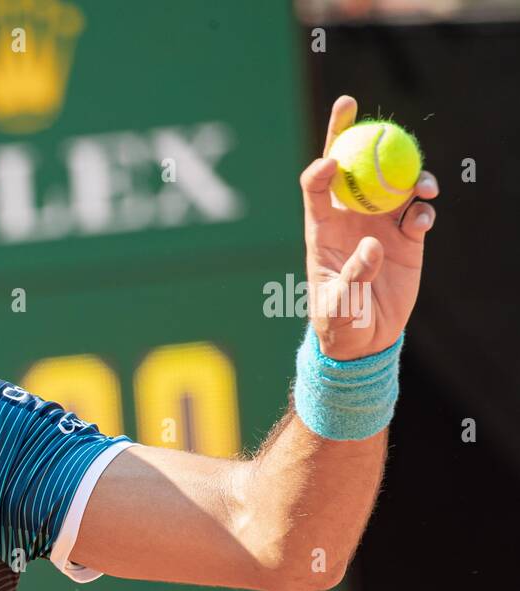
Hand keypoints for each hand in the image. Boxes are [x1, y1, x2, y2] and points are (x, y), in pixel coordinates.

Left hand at [300, 95, 437, 359]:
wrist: (365, 338)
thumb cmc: (338, 321)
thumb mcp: (339, 304)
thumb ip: (354, 275)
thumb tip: (373, 245)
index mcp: (323, 229)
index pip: (316, 187)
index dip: (321, 167)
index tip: (332, 158)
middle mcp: (351, 217)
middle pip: (352, 166)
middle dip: (349, 131)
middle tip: (349, 101)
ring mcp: (380, 224)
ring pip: (393, 183)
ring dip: (408, 175)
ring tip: (421, 187)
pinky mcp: (407, 238)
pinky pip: (418, 213)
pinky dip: (424, 211)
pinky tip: (423, 219)